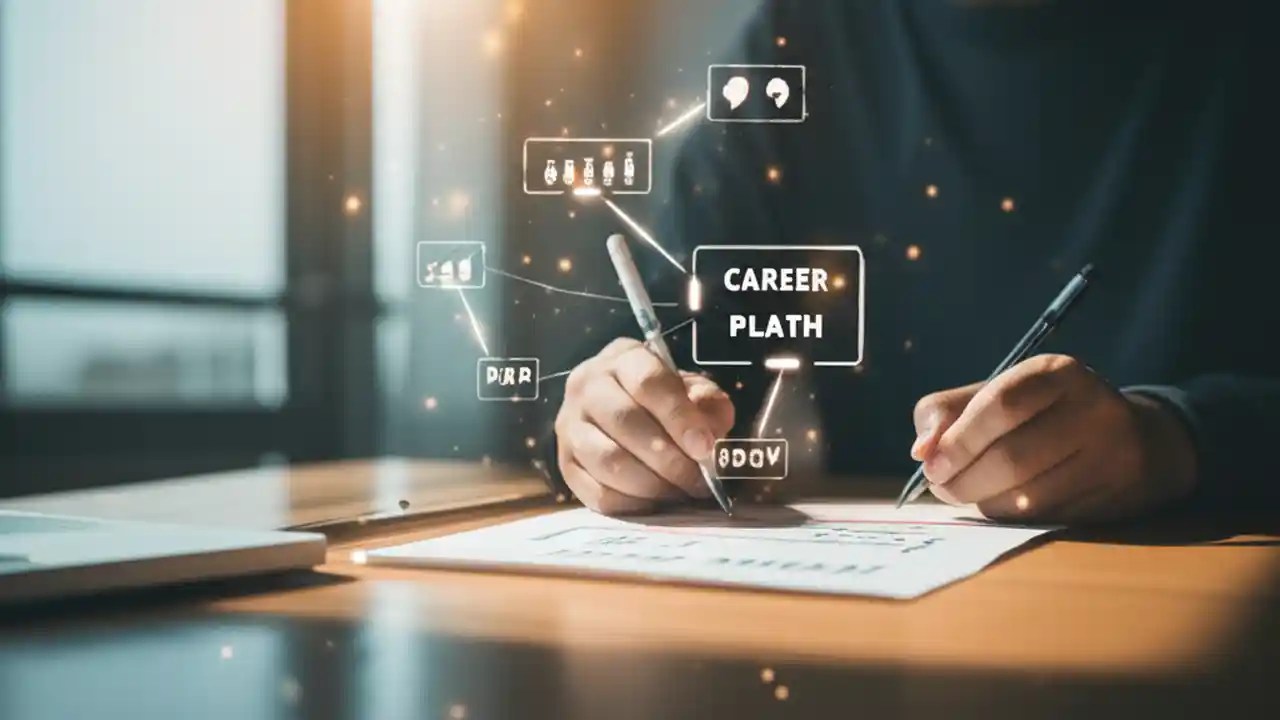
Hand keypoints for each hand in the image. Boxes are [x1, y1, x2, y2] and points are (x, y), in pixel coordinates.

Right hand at [555, 338, 735, 514]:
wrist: (620, 409)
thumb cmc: (662, 400)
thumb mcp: (692, 390)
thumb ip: (707, 405)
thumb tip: (709, 435)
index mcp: (624, 359)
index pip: (648, 382)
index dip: (679, 417)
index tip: (704, 448)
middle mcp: (587, 386)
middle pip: (625, 422)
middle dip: (669, 459)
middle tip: (697, 480)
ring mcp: (570, 426)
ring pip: (608, 461)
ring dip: (651, 484)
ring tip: (677, 492)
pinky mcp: (565, 464)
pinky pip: (596, 493)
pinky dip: (631, 504)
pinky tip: (654, 502)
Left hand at [911, 354, 1197, 522]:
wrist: (1135, 440)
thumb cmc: (1044, 414)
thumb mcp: (997, 395)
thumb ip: (948, 412)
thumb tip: (921, 450)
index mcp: (1058, 373)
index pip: (1001, 405)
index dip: (958, 440)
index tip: (930, 463)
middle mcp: (1092, 409)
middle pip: (1011, 458)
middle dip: (963, 480)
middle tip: (941, 487)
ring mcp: (1110, 457)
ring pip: (1027, 496)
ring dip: (983, 502)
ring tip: (967, 495)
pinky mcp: (1114, 499)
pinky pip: (1046, 518)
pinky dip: (1011, 518)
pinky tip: (1000, 505)